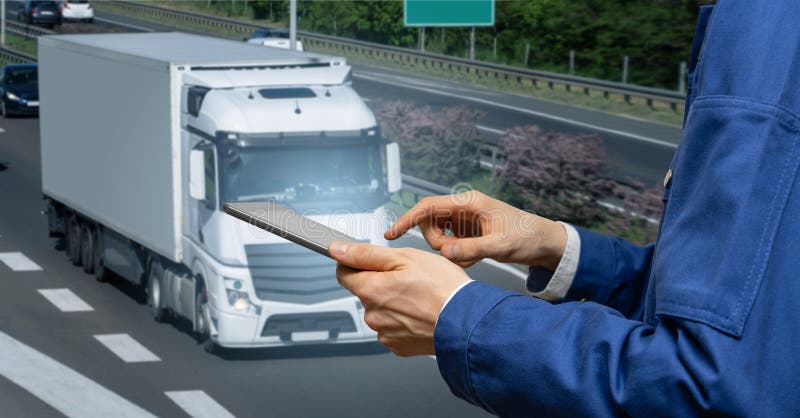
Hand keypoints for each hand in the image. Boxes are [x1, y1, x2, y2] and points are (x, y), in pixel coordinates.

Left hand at [330, 241, 470, 356]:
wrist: (468, 322)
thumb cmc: (443, 288)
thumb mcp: (405, 257)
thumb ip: (366, 254)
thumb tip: (337, 250)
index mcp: (371, 290)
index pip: (343, 273)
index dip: (355, 262)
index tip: (369, 261)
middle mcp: (373, 315)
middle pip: (365, 292)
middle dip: (381, 283)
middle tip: (408, 278)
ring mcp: (385, 333)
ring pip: (381, 310)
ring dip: (394, 302)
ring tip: (420, 297)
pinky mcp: (399, 346)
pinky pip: (394, 328)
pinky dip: (404, 320)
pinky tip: (421, 312)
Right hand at [385, 191, 566, 269]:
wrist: (545, 243)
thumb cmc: (527, 236)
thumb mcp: (499, 244)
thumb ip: (471, 248)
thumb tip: (445, 251)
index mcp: (468, 202)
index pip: (428, 207)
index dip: (407, 219)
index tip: (392, 233)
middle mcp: (464, 208)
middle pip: (430, 223)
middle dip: (437, 242)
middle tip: (455, 254)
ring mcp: (465, 220)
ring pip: (439, 236)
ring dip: (449, 250)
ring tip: (471, 256)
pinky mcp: (468, 232)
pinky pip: (450, 244)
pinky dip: (457, 254)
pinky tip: (474, 258)